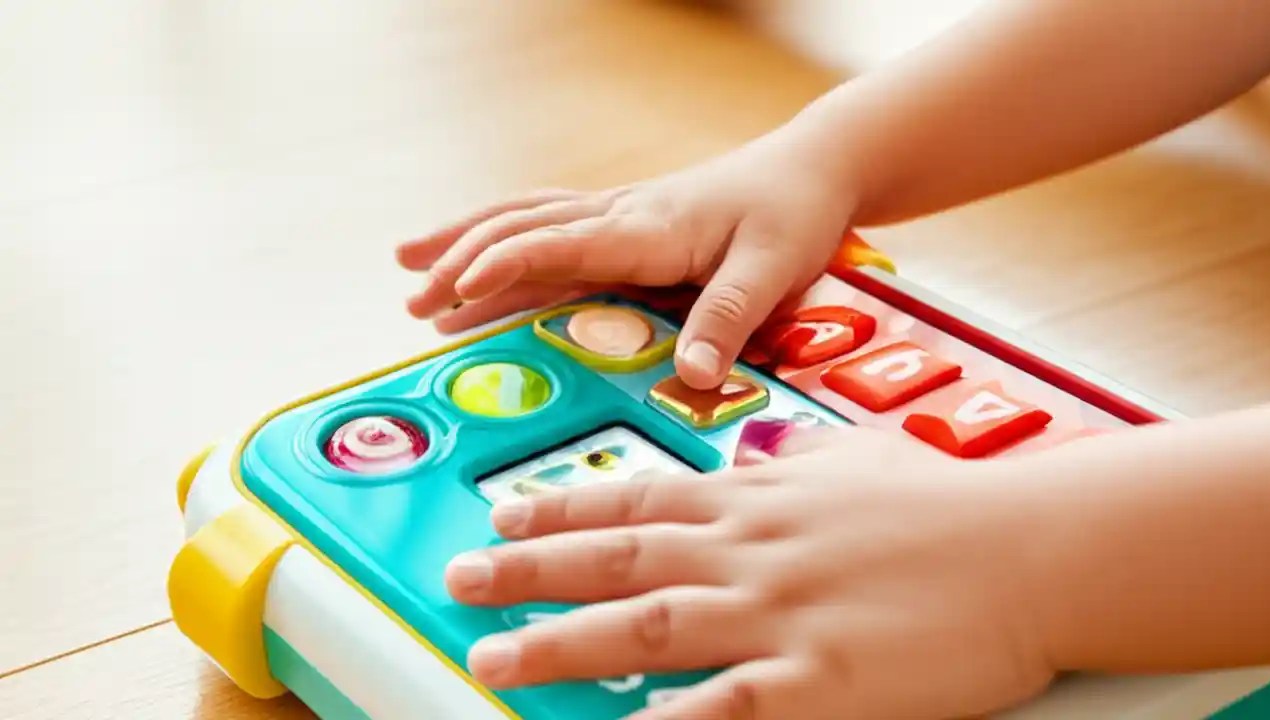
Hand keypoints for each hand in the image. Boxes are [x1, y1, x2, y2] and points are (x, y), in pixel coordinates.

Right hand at [397, 126, 856, 388]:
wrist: (811, 166)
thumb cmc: (793, 213)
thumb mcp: (772, 268)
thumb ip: (728, 320)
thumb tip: (691, 379)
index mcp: (645, 229)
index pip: (555, 244)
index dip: (502, 268)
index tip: (456, 296)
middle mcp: (620, 216)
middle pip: (521, 229)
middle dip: (460, 262)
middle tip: (411, 303)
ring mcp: (618, 215)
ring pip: (524, 219)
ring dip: (465, 240)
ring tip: (408, 265)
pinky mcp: (625, 221)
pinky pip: (549, 225)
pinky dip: (503, 238)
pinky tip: (480, 252)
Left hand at [445, 428, 1056, 718]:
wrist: (1030, 547)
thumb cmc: (945, 506)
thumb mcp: (849, 463)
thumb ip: (786, 468)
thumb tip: (749, 466)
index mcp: (756, 498)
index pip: (635, 500)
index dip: (560, 509)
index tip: (502, 513)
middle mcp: (749, 550)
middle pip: (616, 561)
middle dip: (527, 569)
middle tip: (463, 577)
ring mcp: (778, 614)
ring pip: (645, 625)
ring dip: (560, 642)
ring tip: (494, 655)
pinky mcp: (818, 682)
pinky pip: (723, 707)